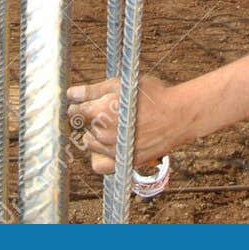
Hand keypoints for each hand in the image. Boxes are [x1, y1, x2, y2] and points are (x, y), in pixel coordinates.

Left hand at [66, 73, 184, 173]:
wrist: (177, 116)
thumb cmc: (151, 96)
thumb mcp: (120, 84)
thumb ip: (92, 90)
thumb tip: (70, 94)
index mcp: (99, 113)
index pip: (75, 111)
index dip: (79, 104)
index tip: (86, 101)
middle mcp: (103, 135)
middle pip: (82, 127)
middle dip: (90, 118)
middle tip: (106, 109)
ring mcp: (113, 151)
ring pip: (90, 144)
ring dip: (95, 134)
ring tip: (113, 124)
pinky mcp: (123, 162)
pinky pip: (99, 165)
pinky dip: (100, 155)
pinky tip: (110, 144)